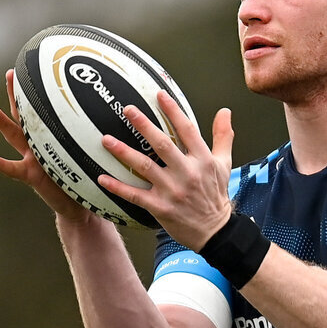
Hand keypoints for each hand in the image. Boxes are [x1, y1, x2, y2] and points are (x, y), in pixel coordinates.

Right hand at [0, 69, 91, 224]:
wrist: (81, 206)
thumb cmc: (90, 178)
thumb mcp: (97, 154)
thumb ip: (106, 136)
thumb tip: (130, 111)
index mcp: (55, 136)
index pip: (48, 108)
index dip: (45, 89)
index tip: (41, 65)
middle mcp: (41, 143)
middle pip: (27, 114)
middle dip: (18, 94)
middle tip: (9, 73)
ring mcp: (32, 158)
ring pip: (14, 135)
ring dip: (0, 121)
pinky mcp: (31, 176)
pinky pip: (13, 169)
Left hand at [98, 91, 233, 250]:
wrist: (215, 232)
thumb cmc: (216, 196)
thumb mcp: (224, 165)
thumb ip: (223, 136)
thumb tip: (225, 111)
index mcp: (203, 160)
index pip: (187, 130)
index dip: (173, 111)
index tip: (159, 94)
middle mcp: (187, 173)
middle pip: (163, 145)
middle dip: (144, 125)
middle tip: (127, 110)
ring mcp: (173, 191)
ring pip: (145, 167)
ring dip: (124, 153)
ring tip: (106, 140)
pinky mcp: (161, 208)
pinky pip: (135, 195)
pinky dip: (118, 187)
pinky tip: (102, 178)